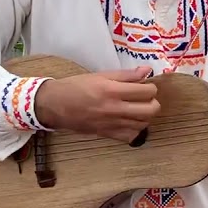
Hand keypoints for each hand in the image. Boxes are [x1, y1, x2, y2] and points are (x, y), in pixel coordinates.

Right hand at [34, 66, 159, 142]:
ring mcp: (112, 124)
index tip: (145, 86)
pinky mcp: (107, 134)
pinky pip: (131, 136)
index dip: (151, 88)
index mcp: (112, 91)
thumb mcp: (100, 75)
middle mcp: (114, 109)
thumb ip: (125, 75)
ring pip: (144, 124)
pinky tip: (130, 122)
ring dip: (146, 116)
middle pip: (151, 110)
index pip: (147, 91)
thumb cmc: (76, 87)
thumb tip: (146, 71)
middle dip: (153, 102)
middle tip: (146, 98)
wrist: (55, 105)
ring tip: (138, 109)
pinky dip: (136, 129)